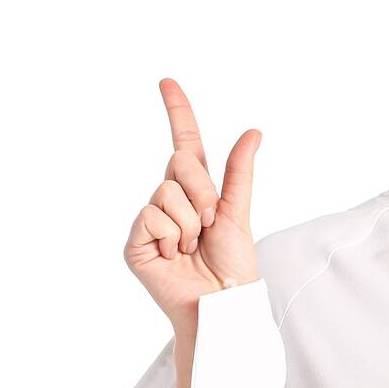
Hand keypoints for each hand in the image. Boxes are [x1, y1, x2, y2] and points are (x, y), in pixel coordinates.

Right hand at [124, 78, 261, 333]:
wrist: (221, 305)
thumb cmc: (233, 267)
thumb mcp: (239, 213)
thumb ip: (239, 172)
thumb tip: (253, 131)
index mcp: (197, 192)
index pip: (185, 144)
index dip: (177, 112)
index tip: (167, 81)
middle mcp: (170, 201)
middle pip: (180, 163)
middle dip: (204, 194)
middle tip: (209, 227)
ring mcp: (150, 221)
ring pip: (167, 192)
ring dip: (189, 223)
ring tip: (192, 248)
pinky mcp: (135, 244)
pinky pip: (151, 216)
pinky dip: (169, 237)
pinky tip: (172, 257)